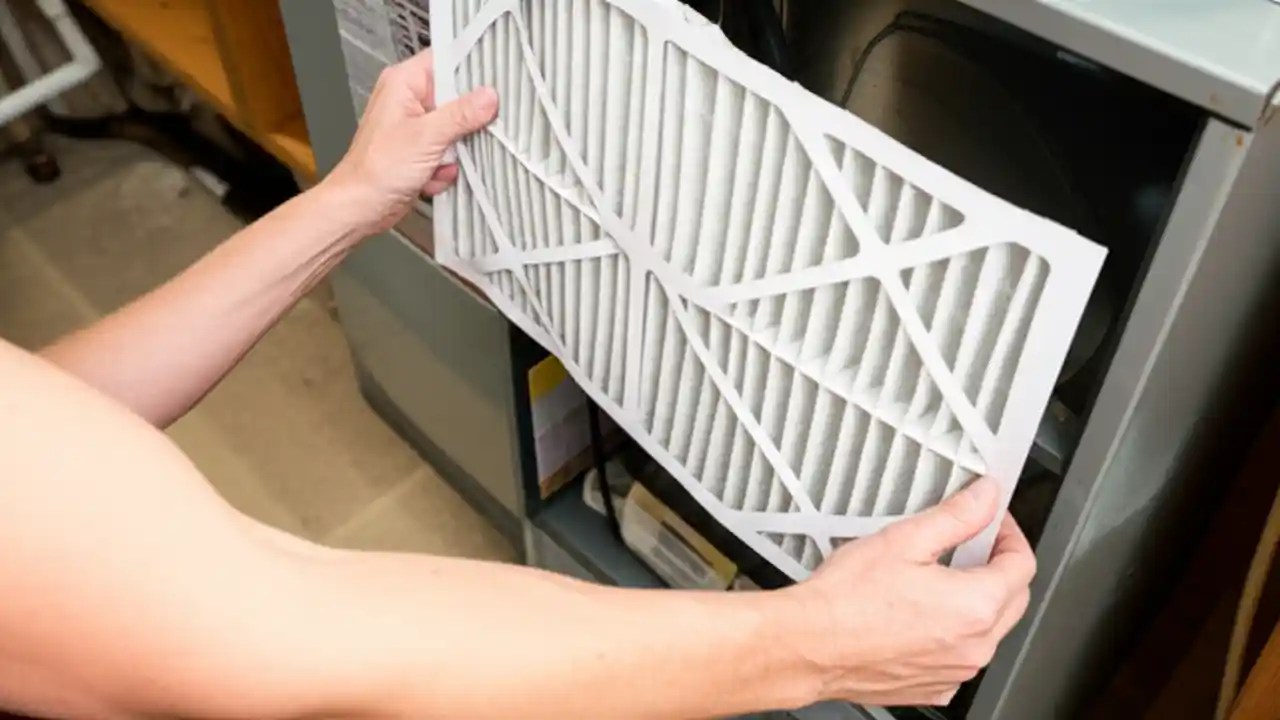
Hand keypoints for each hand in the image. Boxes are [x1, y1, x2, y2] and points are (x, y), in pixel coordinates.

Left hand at [324, 49, 498, 236]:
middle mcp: (409, 100)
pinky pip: (449, 151)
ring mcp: (416, 126)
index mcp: (404, 83)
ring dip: (453, 152)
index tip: (492, 86)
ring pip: (457, 129)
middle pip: (457, 98)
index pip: (447, 60)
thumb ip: (461, 115)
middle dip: (463, 124)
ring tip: (436, 163)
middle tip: (461, 137)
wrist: (361, 207)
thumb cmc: (376, 170)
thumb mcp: (426, 137)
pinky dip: (444, 167)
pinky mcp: (421, 149)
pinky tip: (429, 175)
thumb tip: (489, 97)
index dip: (470, 71)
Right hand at [785, 478, 1035, 707]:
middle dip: (999, 568)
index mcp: (975, 606)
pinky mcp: (933, 687)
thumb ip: (956, 517)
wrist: (807, 646)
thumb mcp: (904, 540)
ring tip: (935, 581)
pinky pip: (960, 658)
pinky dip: (952, 637)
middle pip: (1013, 600)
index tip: (994, 523)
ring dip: (977, 603)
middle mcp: (974, 646)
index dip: (1010, 535)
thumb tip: (985, 498)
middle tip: (970, 545)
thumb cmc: (845, 600)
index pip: (1022, 565)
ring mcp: (955, 672)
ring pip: (988, 631)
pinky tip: (918, 618)